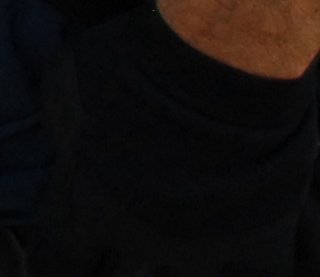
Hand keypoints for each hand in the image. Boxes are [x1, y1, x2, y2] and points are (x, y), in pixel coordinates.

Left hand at [29, 5, 315, 276]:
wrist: (219, 65)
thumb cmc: (132, 63)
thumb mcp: (69, 86)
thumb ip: (67, 128)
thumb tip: (67, 143)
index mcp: (91, 209)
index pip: (60, 260)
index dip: (58, 258)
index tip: (58, 253)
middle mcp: (143, 241)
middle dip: (119, 261)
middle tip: (127, 242)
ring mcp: (205, 250)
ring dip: (179, 265)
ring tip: (180, 249)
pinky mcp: (262, 245)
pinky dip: (247, 270)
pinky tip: (243, 260)